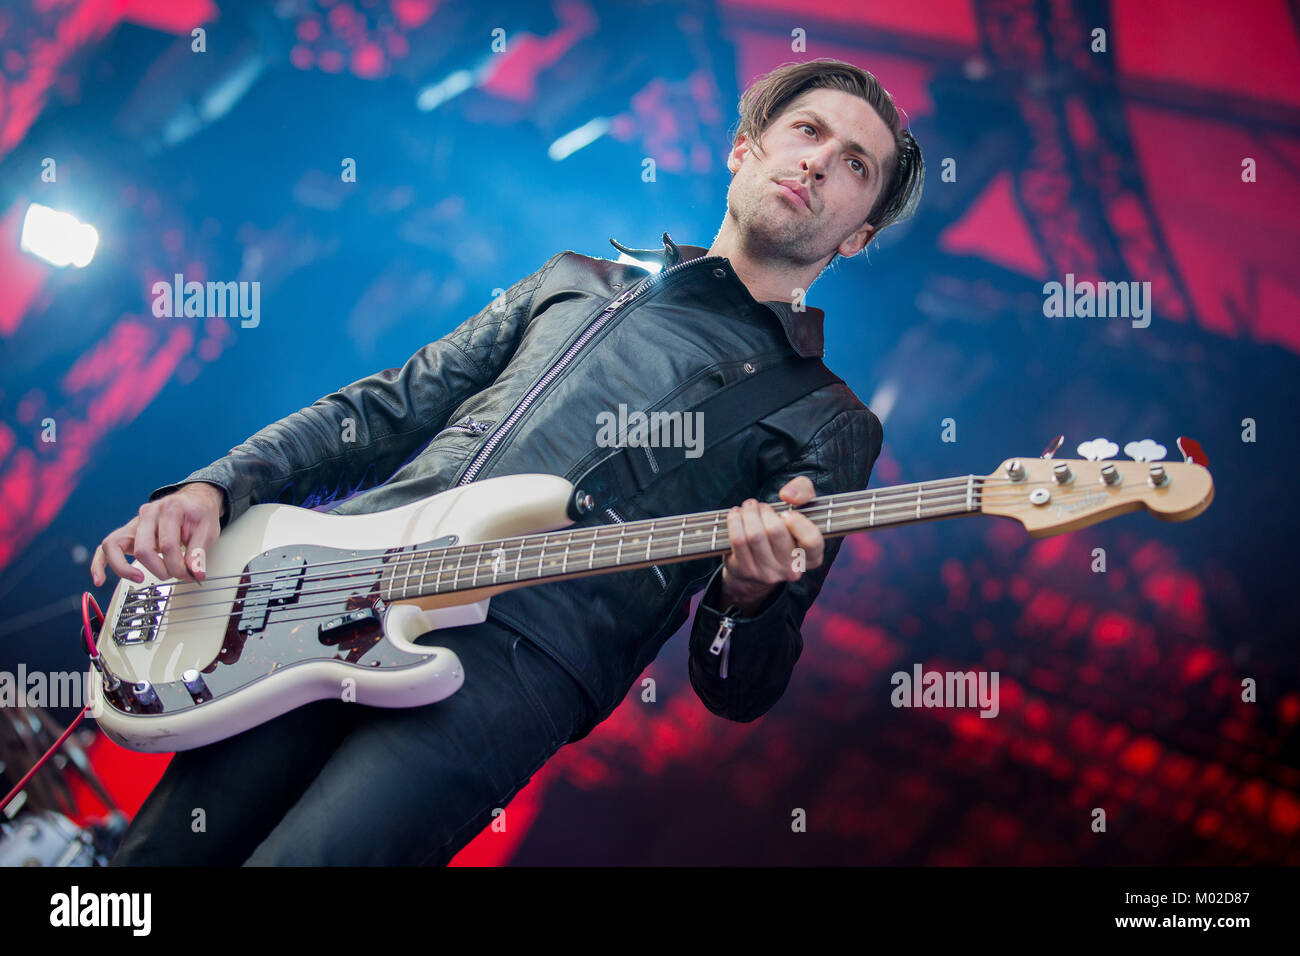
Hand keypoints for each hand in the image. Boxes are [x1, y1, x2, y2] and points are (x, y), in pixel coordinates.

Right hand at [90, 482, 223, 585]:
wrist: (193, 501)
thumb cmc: (199, 514)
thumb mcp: (208, 530)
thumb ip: (199, 552)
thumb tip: (196, 572)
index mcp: (169, 509)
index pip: (168, 545)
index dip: (178, 566)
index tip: (189, 575)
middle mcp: (147, 513)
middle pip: (143, 549)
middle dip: (160, 569)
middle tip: (175, 575)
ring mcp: (134, 523)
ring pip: (115, 546)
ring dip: (126, 568)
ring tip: (139, 578)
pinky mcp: (127, 533)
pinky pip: (105, 548)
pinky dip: (100, 564)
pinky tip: (100, 579)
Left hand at [719, 476, 824, 614]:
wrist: (758, 559)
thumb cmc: (786, 527)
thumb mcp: (802, 506)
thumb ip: (804, 491)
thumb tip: (787, 495)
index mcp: (812, 557)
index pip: (812, 540)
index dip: (798, 522)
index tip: (786, 513)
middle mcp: (792, 570)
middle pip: (775, 531)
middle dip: (764, 511)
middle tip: (760, 506)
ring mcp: (769, 574)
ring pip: (754, 535)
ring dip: (748, 514)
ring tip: (748, 507)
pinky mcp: (746, 571)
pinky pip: (738, 541)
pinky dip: (734, 521)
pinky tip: (736, 515)